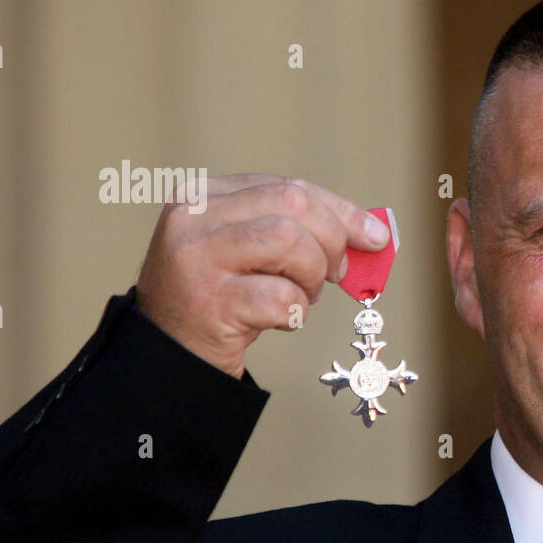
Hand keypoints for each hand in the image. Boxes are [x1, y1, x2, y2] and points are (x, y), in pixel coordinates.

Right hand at [135, 173, 389, 378]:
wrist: (169, 356)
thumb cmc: (221, 299)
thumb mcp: (251, 252)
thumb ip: (299, 231)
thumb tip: (373, 234)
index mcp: (204, 195)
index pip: (289, 187)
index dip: (341, 211)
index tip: (373, 237)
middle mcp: (193, 217)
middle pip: (294, 205)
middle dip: (331, 242)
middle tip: (333, 276)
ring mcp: (196, 257)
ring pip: (289, 242)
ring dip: (311, 277)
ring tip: (299, 298)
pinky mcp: (207, 301)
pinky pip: (280, 297)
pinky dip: (295, 312)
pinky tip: (280, 320)